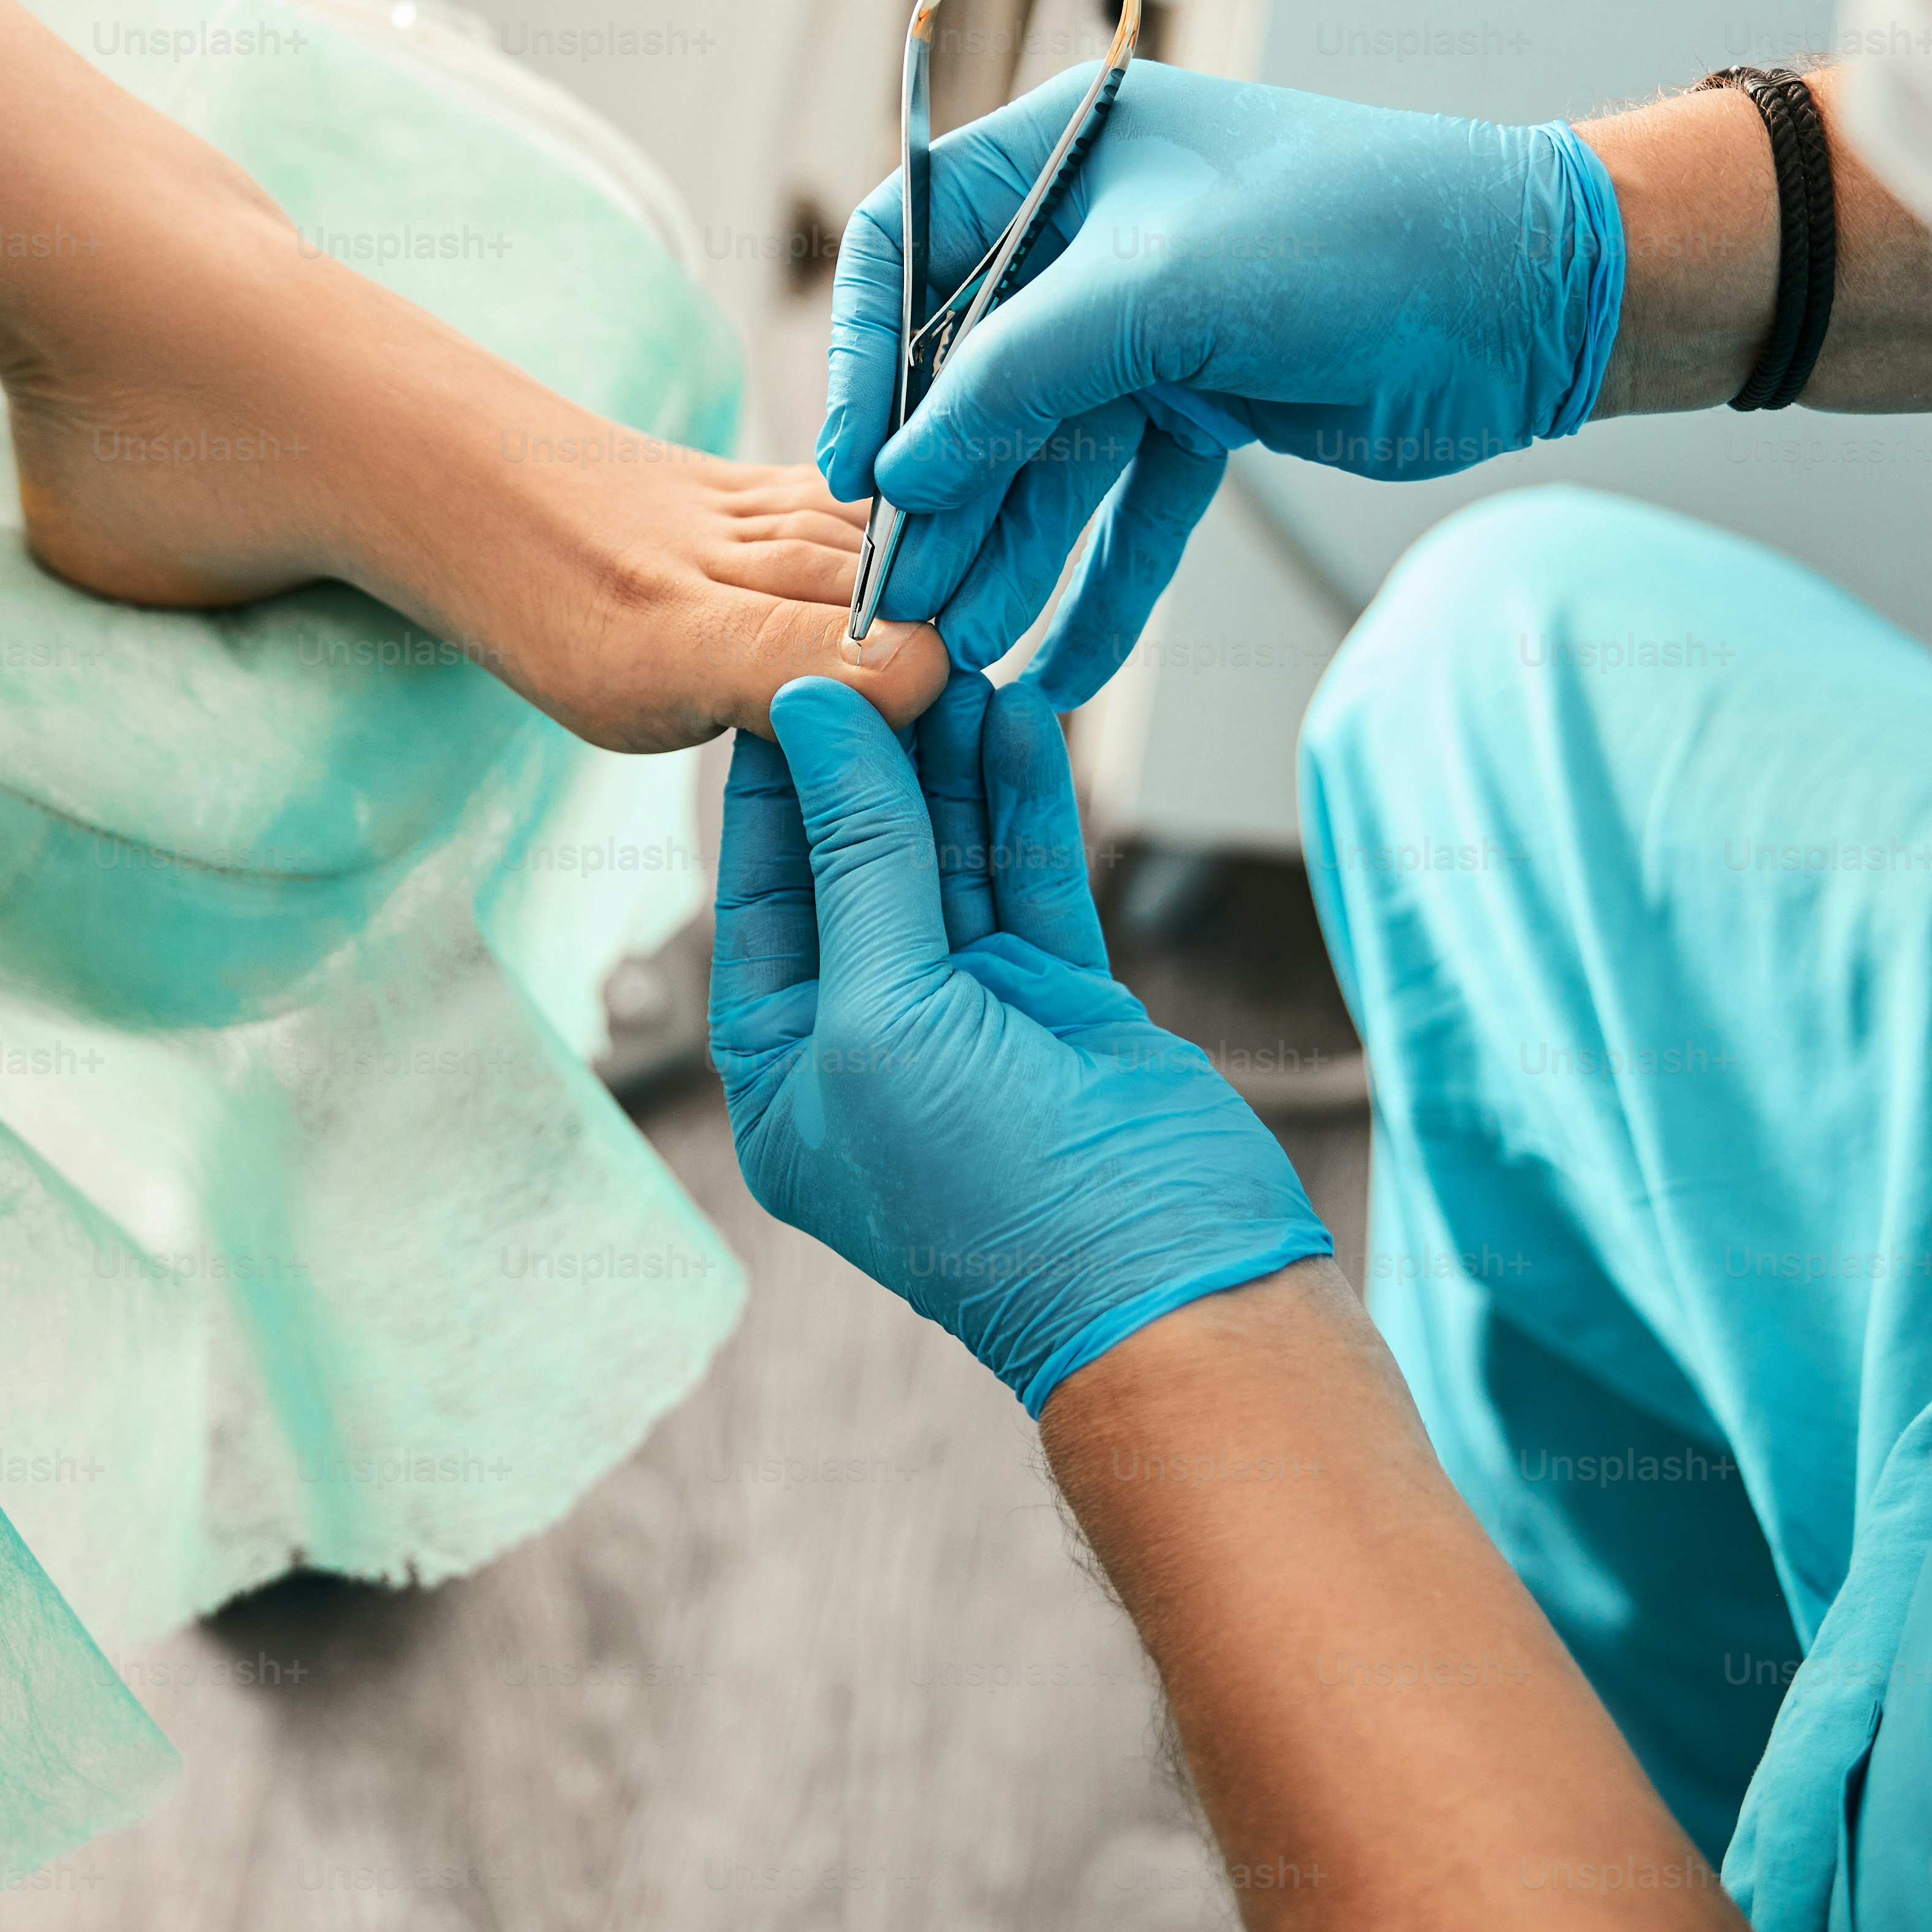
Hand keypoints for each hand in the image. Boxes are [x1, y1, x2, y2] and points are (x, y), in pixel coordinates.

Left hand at [710, 669, 1328, 1411]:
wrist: (1170, 1290)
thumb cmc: (997, 1193)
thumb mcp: (888, 1012)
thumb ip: (858, 856)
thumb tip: (810, 715)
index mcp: (785, 1070)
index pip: (761, 891)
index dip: (775, 778)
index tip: (787, 665)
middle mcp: (869, 1042)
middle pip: (858, 864)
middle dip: (877, 754)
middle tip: (889, 641)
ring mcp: (971, 1022)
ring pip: (952, 861)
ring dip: (953, 763)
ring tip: (960, 655)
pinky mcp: (1062, 1006)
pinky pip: (1030, 881)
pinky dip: (1025, 803)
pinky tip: (1020, 717)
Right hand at [818, 65, 1624, 700]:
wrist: (1543, 295)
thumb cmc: (1363, 236)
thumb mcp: (1159, 292)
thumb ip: (1013, 378)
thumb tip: (895, 471)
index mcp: (1062, 156)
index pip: (902, 247)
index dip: (859, 355)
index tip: (851, 465)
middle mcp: (1090, 238)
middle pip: (963, 373)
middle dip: (934, 492)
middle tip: (900, 601)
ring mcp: (1147, 328)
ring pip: (1042, 455)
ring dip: (1006, 555)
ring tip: (963, 655)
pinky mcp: (1205, 408)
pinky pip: (1126, 508)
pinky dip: (1098, 584)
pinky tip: (1060, 669)